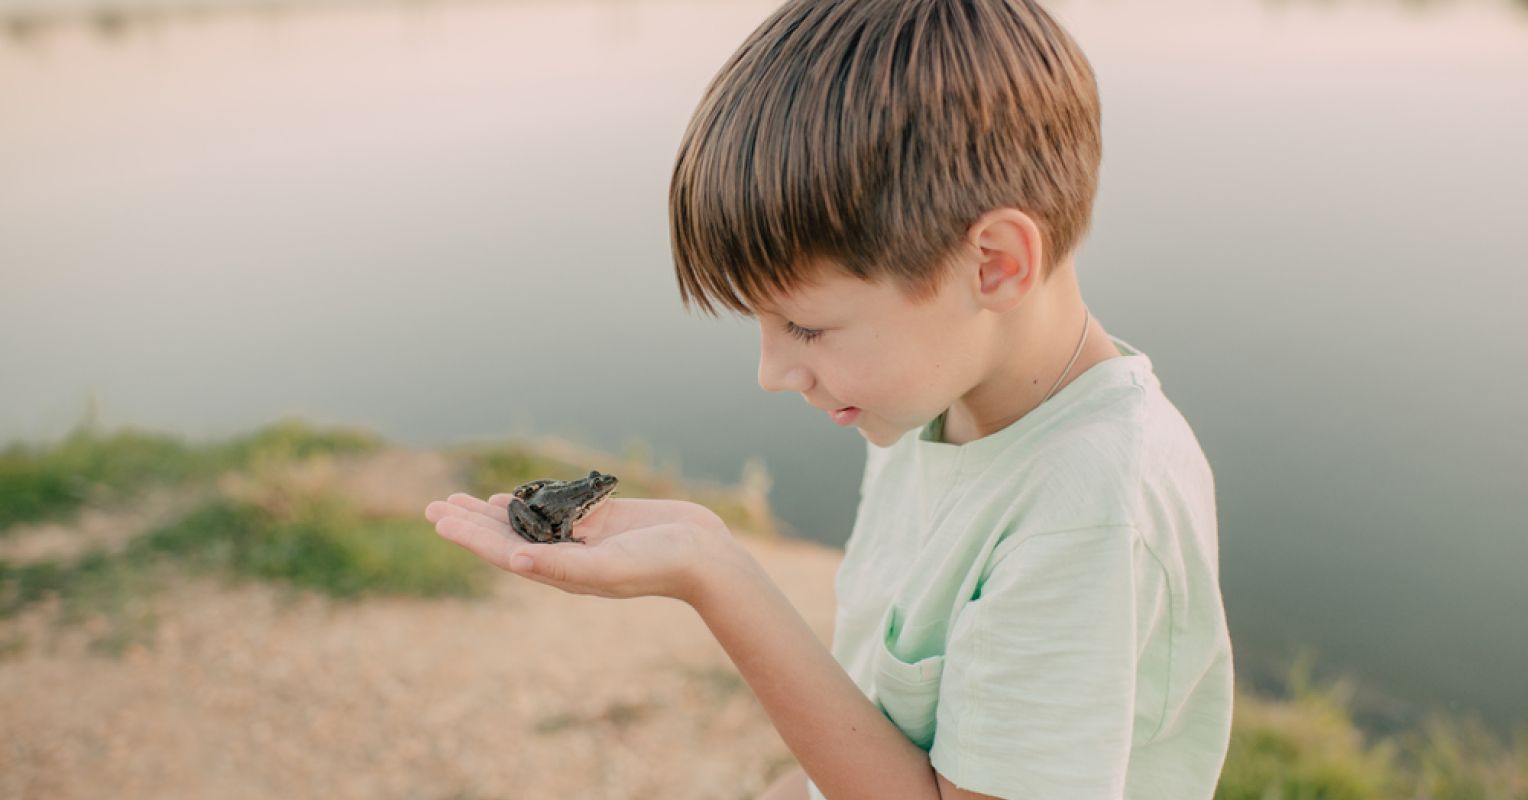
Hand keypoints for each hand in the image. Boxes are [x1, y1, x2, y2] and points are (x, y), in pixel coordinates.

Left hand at [423, 492, 734, 604]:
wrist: (706, 556)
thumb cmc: (661, 565)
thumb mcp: (609, 567)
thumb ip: (563, 565)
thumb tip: (516, 561)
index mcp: (562, 572)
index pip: (504, 551)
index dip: (469, 536)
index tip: (439, 519)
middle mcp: (567, 555)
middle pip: (506, 535)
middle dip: (470, 522)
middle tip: (433, 507)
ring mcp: (585, 536)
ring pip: (528, 520)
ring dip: (493, 511)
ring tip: (460, 501)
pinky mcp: (603, 517)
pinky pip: (558, 506)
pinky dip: (532, 499)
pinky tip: (512, 495)